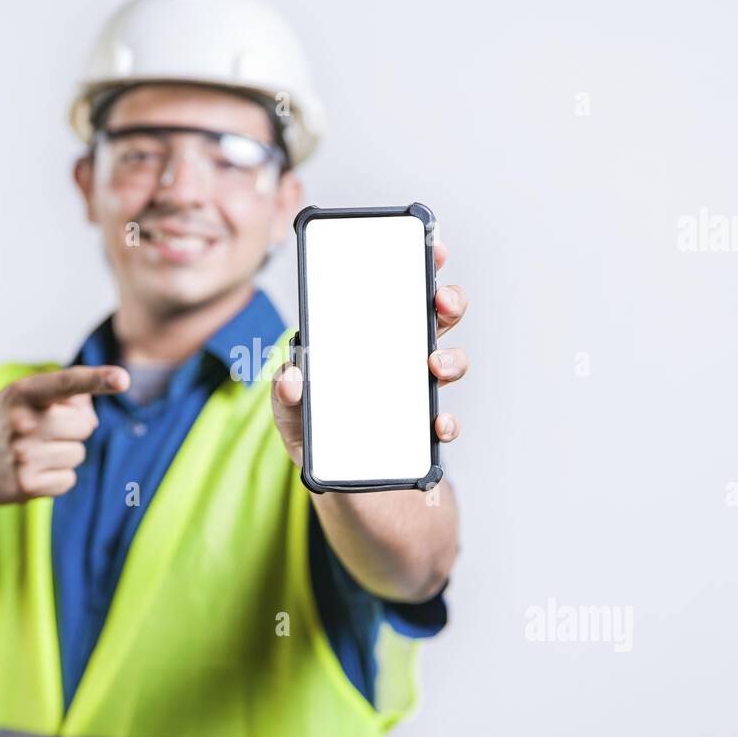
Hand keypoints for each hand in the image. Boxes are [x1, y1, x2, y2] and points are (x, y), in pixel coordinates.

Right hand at [0, 364, 130, 504]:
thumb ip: (67, 397)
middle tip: (41, 431)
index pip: (65, 383)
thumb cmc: (6, 420)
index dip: (96, 380)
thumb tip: (91, 418)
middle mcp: (22, 422)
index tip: (122, 378)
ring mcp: (23, 455)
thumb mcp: (26, 396)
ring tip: (32, 451)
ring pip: (79, 454)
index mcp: (24, 392)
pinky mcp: (25, 485)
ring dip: (64, 454)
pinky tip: (32, 471)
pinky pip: (69, 480)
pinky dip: (57, 477)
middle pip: (85, 426)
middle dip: (72, 429)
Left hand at [271, 237, 468, 469]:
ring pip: (450, 362)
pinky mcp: (425, 434)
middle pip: (435, 318)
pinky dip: (447, 421)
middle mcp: (400, 361)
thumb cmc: (317, 437)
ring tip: (435, 367)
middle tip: (441, 301)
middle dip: (448, 300)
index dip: (420, 267)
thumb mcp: (291, 413)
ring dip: (451, 359)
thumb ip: (285, 393)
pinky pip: (446, 421)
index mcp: (369, 341)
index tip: (432, 248)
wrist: (341, 488)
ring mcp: (417, 395)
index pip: (397, 295)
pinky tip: (438, 424)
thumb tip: (293, 376)